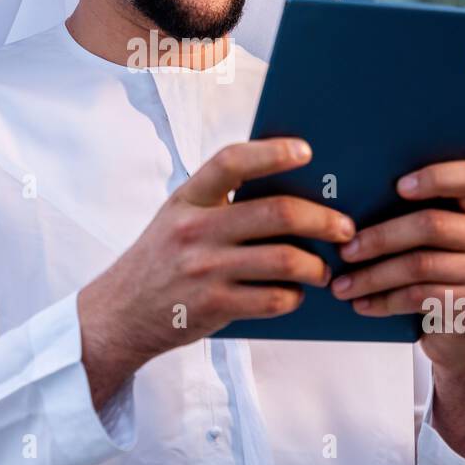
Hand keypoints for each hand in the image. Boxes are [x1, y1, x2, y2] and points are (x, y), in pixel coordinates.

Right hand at [78, 138, 355, 407]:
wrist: (119, 313)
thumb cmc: (161, 258)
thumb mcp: (178, 217)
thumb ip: (221, 202)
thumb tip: (293, 189)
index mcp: (188, 197)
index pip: (231, 161)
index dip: (271, 152)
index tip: (306, 151)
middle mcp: (195, 229)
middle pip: (278, 214)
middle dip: (323, 220)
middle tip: (345, 228)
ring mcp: (204, 269)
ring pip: (285, 260)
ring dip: (316, 266)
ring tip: (322, 269)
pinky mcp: (213, 306)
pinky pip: (273, 299)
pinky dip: (293, 298)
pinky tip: (294, 295)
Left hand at [328, 159, 464, 372]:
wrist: (462, 330)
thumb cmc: (434, 272)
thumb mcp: (431, 241)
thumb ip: (410, 217)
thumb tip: (351, 210)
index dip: (437, 177)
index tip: (398, 186)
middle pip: (431, 225)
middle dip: (380, 237)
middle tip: (345, 250)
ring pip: (420, 265)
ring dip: (373, 276)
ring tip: (342, 286)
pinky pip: (421, 297)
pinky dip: (385, 301)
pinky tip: (362, 304)